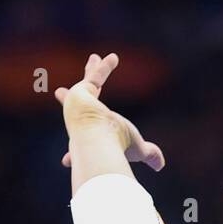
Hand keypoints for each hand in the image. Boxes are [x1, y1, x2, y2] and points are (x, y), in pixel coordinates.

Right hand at [55, 53, 164, 171]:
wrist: (99, 144)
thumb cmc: (116, 150)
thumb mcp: (136, 149)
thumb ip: (148, 154)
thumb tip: (160, 165)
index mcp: (89, 133)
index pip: (84, 135)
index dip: (74, 150)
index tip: (66, 160)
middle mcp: (80, 119)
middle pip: (82, 101)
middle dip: (78, 94)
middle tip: (62, 91)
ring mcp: (78, 104)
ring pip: (88, 83)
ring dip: (93, 70)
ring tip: (94, 58)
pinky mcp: (81, 92)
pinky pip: (97, 76)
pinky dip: (105, 67)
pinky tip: (115, 58)